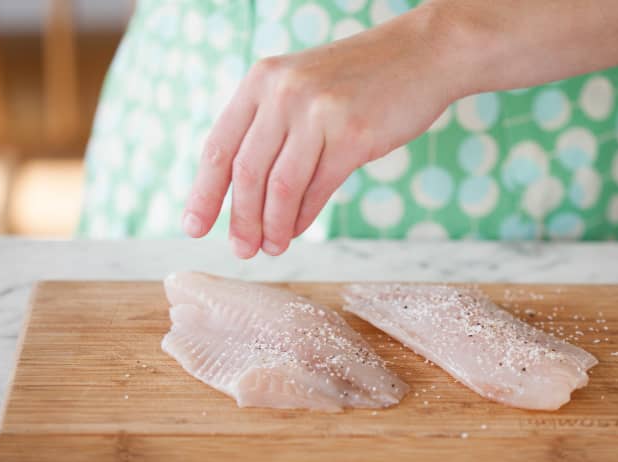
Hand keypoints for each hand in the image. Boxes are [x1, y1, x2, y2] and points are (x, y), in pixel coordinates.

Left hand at [182, 6, 453, 256]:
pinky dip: (302, 217)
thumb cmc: (360, 80)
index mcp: (262, 81)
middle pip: (247, 172)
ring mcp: (319, 113)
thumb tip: (246, 194)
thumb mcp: (302, 89)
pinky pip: (318, 188)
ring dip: (271, 226)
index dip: (204, 193)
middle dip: (239, 219)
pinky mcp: (354, 135)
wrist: (422, 54)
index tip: (194, 227)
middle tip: (240, 250)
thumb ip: (271, 128)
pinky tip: (295, 232)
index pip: (219, 146)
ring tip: (269, 249)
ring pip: (280, 185)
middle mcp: (284, 92)